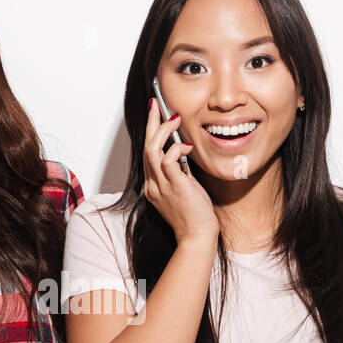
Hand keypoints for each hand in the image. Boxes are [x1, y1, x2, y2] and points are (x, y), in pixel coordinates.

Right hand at [142, 97, 217, 245]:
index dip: (151, 134)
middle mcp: (153, 185)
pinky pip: (168, 159)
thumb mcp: (185, 190)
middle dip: (152, 123)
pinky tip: (188, 146)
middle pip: (146, 147)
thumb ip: (180, 173)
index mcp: (153, 186)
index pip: (148, 154)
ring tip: (174, 119)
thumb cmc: (194, 217)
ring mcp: (161, 186)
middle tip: (156, 104)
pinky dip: (177, 148)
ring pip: (152, 150)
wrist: (196, 237)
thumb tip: (184, 154)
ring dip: (163, 131)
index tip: (156, 116)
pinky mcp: (174, 186)